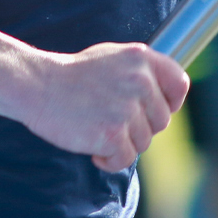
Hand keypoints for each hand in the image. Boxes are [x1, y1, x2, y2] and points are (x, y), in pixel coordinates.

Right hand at [19, 43, 189, 171]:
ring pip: (144, 142)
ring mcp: (127, 109)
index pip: (179, 84)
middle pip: (161, 121)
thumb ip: (142, 72)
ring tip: (96, 129)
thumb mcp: (113, 57)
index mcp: (142, 59)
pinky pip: (126, 159)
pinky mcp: (113, 134)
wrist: (38, 86)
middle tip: (110, 120)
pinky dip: (110, 160)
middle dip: (139, 127)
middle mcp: (140, 81)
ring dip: (122, 144)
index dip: (170, 103)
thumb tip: (168, 96)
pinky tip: (93, 148)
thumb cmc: (73, 75)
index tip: (152, 111)